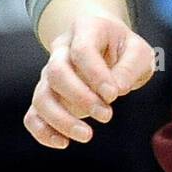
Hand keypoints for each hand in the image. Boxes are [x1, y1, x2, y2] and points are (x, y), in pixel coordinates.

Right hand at [24, 9, 156, 149]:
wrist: (108, 45)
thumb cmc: (124, 49)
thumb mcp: (139, 52)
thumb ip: (130, 67)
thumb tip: (117, 89)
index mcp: (86, 29)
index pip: (82, 50)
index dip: (96, 75)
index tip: (114, 95)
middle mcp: (61, 50)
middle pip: (56, 72)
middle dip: (81, 98)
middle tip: (107, 115)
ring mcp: (49, 73)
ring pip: (41, 96)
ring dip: (61, 119)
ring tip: (86, 135)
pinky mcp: (47, 95)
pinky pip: (33, 114)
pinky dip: (42, 131)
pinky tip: (62, 142)